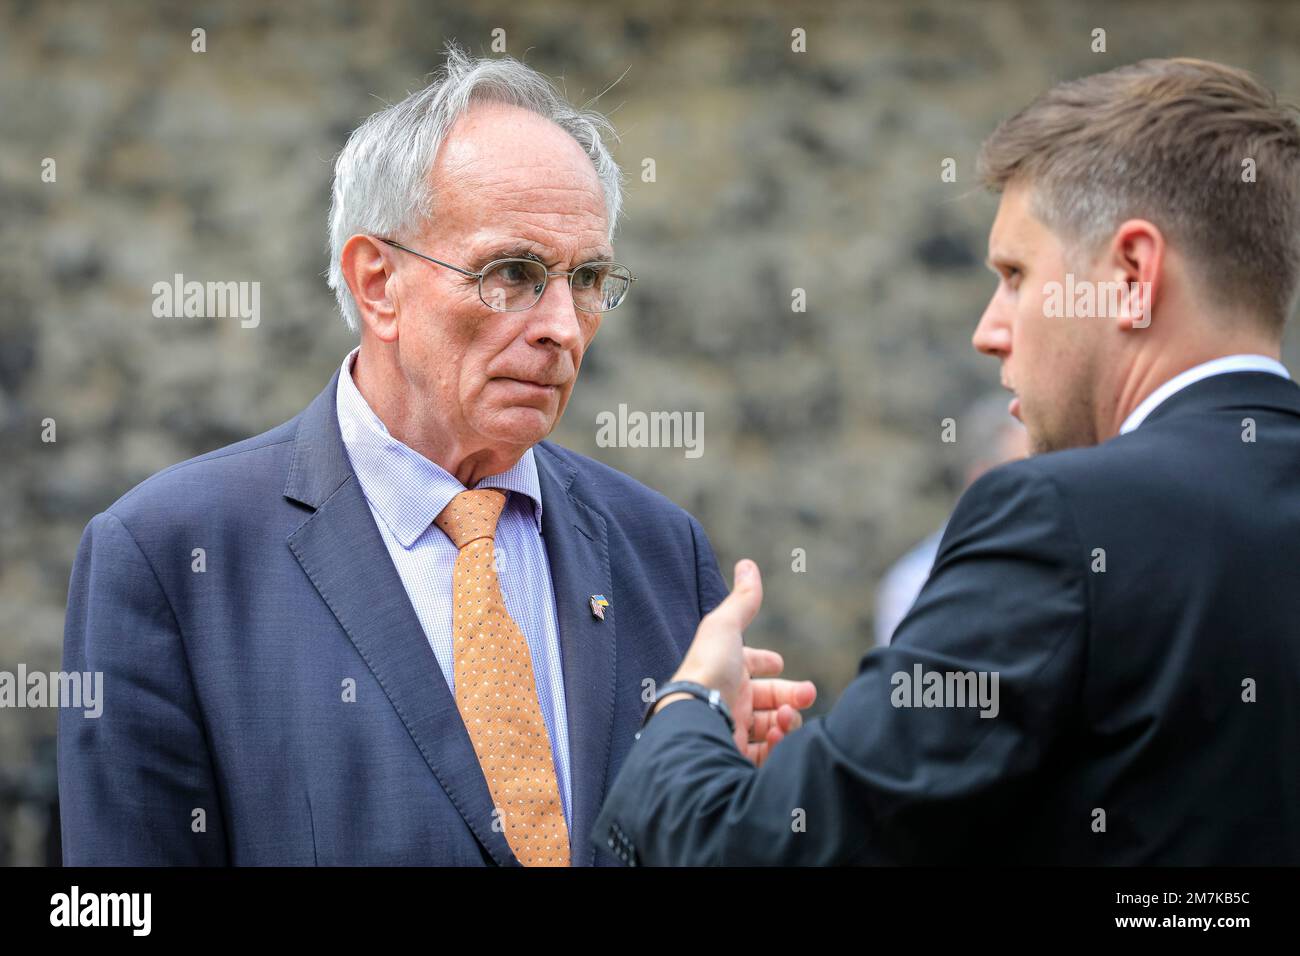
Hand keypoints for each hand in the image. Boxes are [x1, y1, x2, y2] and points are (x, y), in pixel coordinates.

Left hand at [661, 560, 816, 764]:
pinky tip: (776, 735)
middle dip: (790, 695)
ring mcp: (731, 731)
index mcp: (724, 672)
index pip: (750, 667)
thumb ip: (742, 600)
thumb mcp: (725, 626)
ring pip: (770, 727)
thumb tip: (748, 564)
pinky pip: (766, 755)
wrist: (692, 717)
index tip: (780, 663)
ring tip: (785, 716)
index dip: (766, 663)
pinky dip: (777, 744)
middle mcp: (726, 702)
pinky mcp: (735, 758)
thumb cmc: (708, 668)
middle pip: (767, 699)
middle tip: (805, 694)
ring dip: (786, 718)